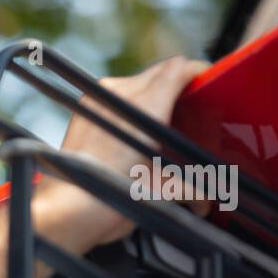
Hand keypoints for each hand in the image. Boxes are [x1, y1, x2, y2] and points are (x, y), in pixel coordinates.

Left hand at [43, 55, 211, 247]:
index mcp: (147, 106)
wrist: (70, 208)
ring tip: (161, 122)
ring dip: (153, 96)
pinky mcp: (84, 107)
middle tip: (189, 110)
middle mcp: (121, 95)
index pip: (179, 68)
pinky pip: (115, 94)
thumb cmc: (114, 198)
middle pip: (160, 74)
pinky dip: (129, 105)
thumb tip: (204, 198)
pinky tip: (133, 128)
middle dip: (177, 89)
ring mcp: (98, 98)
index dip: (197, 73)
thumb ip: (193, 184)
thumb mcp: (164, 190)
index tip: (207, 83)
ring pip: (138, 82)